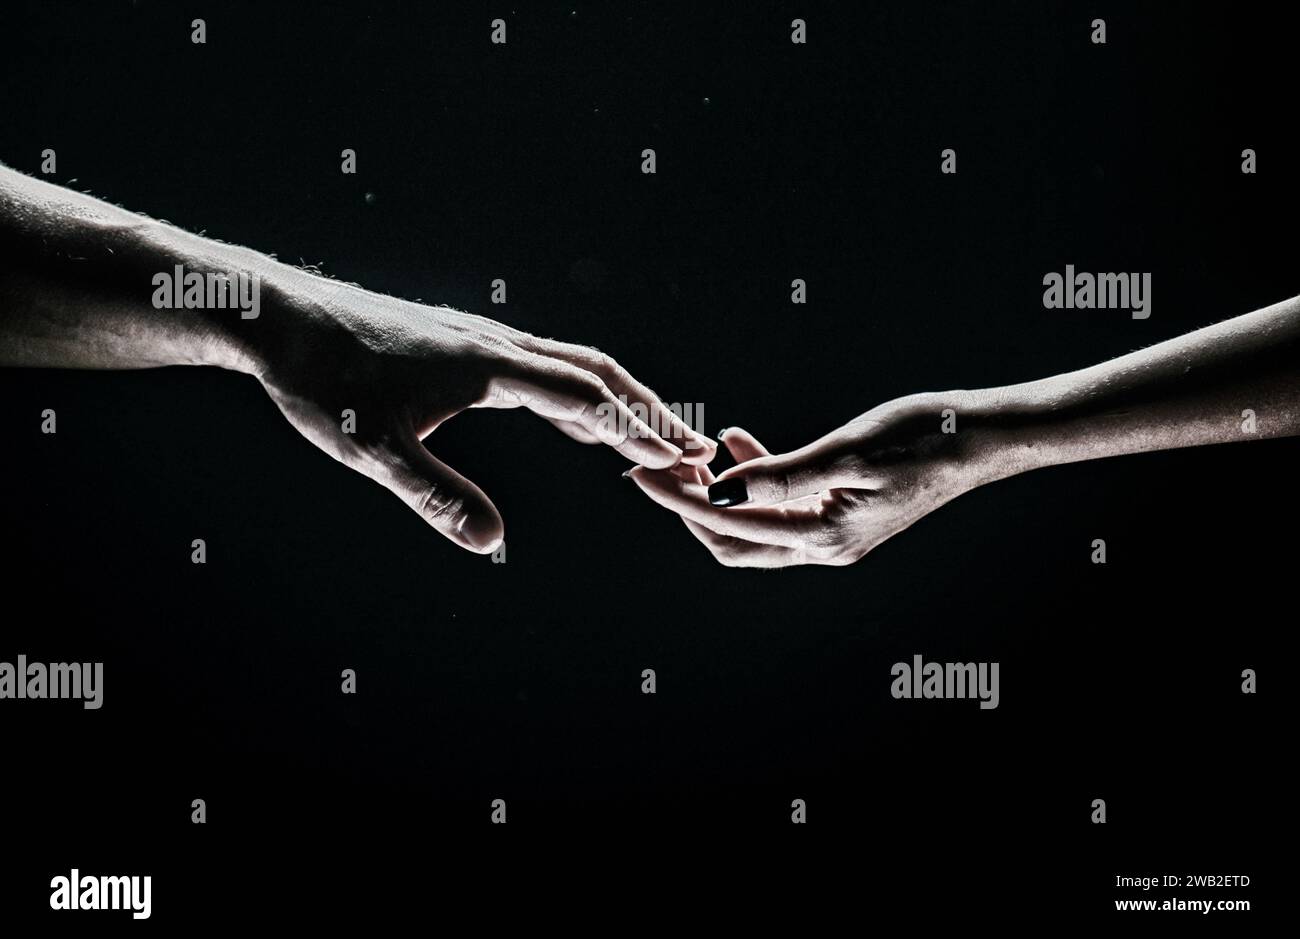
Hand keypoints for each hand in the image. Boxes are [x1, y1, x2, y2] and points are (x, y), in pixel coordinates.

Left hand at [253, 281, 715, 552]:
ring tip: (657, 440)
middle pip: (596, 374)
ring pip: (574, 367)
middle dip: (650, 413)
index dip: (637, 429)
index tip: (681, 457)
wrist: (280, 316)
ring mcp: (484, 340)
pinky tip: (583, 426)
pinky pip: (545, 370)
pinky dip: (583, 398)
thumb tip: (492, 544)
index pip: (584, 396)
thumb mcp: (374, 448)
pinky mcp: (466, 345)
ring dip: (621, 403)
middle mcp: (498, 344)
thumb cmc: (323, 380)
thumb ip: (435, 495)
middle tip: (695, 451)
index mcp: (489, 365)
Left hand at [627, 393, 988, 567]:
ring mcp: (832, 533)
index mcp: (823, 538)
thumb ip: (781, 474)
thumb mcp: (848, 452)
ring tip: (692, 453)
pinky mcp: (839, 512)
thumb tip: (720, 491)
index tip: (644, 475)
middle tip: (657, 467)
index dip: (682, 501)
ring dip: (719, 493)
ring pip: (753, 524)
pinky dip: (753, 478)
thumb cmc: (923, 437)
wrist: (978, 439)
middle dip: (691, 506)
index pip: (729, 527)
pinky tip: (738, 442)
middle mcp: (824, 547)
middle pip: (732, 541)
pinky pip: (780, 505)